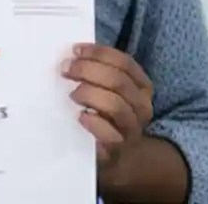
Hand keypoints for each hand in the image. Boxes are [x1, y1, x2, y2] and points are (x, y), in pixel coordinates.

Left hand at [62, 43, 154, 173]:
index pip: (124, 63)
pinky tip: (80, 116)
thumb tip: (74, 54)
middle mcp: (142, 106)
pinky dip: (93, 122)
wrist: (117, 156)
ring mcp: (132, 128)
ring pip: (115, 105)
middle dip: (88, 70)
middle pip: (118, 81)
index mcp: (142, 86)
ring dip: (89, 94)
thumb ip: (98, 72)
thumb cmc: (107, 115)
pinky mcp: (118, 149)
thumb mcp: (108, 90)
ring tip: (73, 95)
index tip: (75, 50)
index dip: (99, 53)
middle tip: (66, 69)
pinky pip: (109, 134)